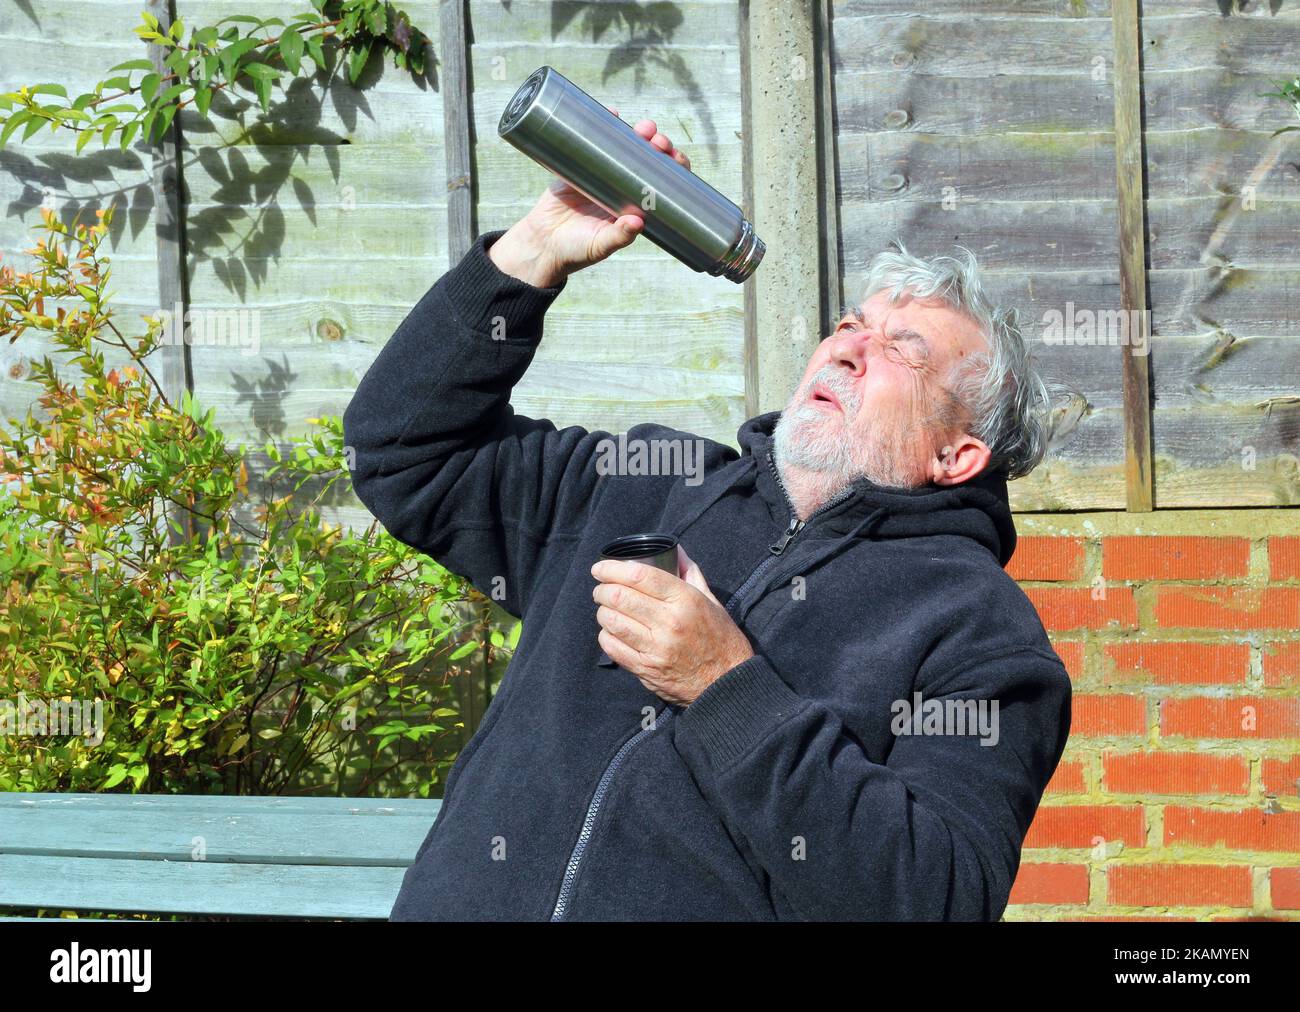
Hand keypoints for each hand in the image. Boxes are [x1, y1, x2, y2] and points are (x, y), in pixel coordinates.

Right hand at [489, 113, 691, 287]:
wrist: (542, 244)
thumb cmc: (576, 251)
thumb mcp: (600, 246)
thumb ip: (618, 236)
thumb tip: (638, 223)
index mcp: (634, 206)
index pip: (662, 183)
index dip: (673, 168)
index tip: (676, 159)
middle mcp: (622, 188)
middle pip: (647, 160)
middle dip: (657, 146)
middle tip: (658, 141)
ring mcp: (601, 175)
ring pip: (625, 148)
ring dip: (637, 134)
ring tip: (644, 127)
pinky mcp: (579, 166)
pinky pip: (593, 143)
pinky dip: (603, 126)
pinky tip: (612, 113)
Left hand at [591, 544, 753, 705]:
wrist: (727, 682)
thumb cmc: (720, 638)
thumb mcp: (711, 601)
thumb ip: (690, 573)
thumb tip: (674, 549)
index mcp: (685, 600)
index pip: (639, 576)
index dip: (613, 568)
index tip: (600, 568)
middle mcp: (669, 622)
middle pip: (620, 597)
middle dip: (602, 589)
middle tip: (600, 589)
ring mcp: (656, 648)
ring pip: (612, 621)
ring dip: (603, 612)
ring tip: (605, 609)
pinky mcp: (646, 669)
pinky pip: (613, 648)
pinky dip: (606, 636)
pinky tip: (612, 631)